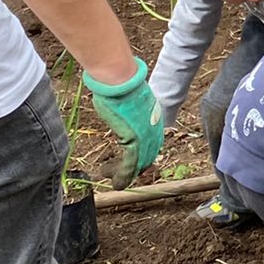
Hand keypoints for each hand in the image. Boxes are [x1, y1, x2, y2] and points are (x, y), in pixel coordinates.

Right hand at [82, 57, 162, 188]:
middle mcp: (154, 130)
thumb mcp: (129, 99)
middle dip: (132, 168)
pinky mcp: (135, 141)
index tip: (126, 163)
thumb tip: (119, 105)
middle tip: (115, 174)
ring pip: (137, 164)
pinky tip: (115, 182)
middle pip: (147, 157)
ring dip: (123, 174)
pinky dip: (122, 176)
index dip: (139, 157)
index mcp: (154, 120)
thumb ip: (130, 110)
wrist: (121, 80)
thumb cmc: (119, 85)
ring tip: (108, 176)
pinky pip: (130, 165)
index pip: (150, 145)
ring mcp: (146, 137)